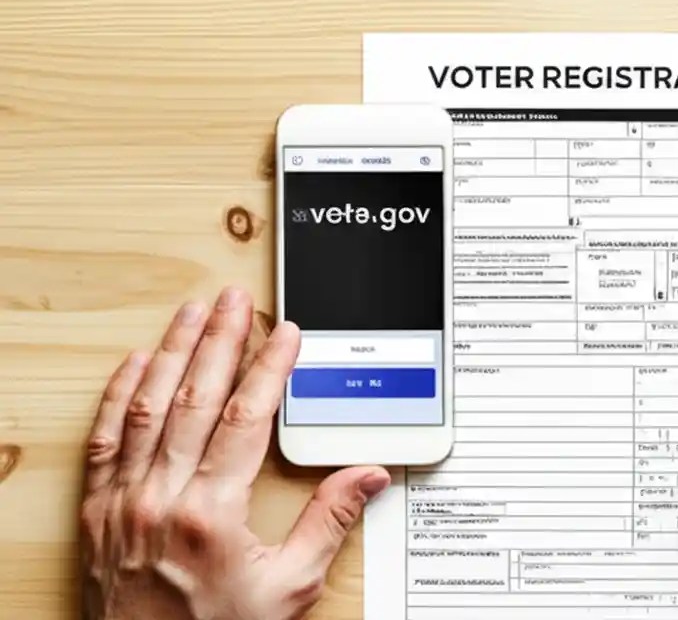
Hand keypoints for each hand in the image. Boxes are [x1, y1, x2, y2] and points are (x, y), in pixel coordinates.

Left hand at [79, 287, 391, 619]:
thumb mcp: (287, 589)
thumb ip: (328, 525)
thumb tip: (365, 478)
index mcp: (211, 513)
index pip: (246, 418)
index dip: (270, 369)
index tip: (286, 336)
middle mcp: (160, 498)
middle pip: (196, 398)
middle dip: (221, 341)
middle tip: (237, 301)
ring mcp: (123, 501)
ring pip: (147, 407)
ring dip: (173, 352)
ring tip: (193, 313)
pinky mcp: (98, 512)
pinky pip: (105, 439)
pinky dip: (119, 395)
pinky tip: (136, 364)